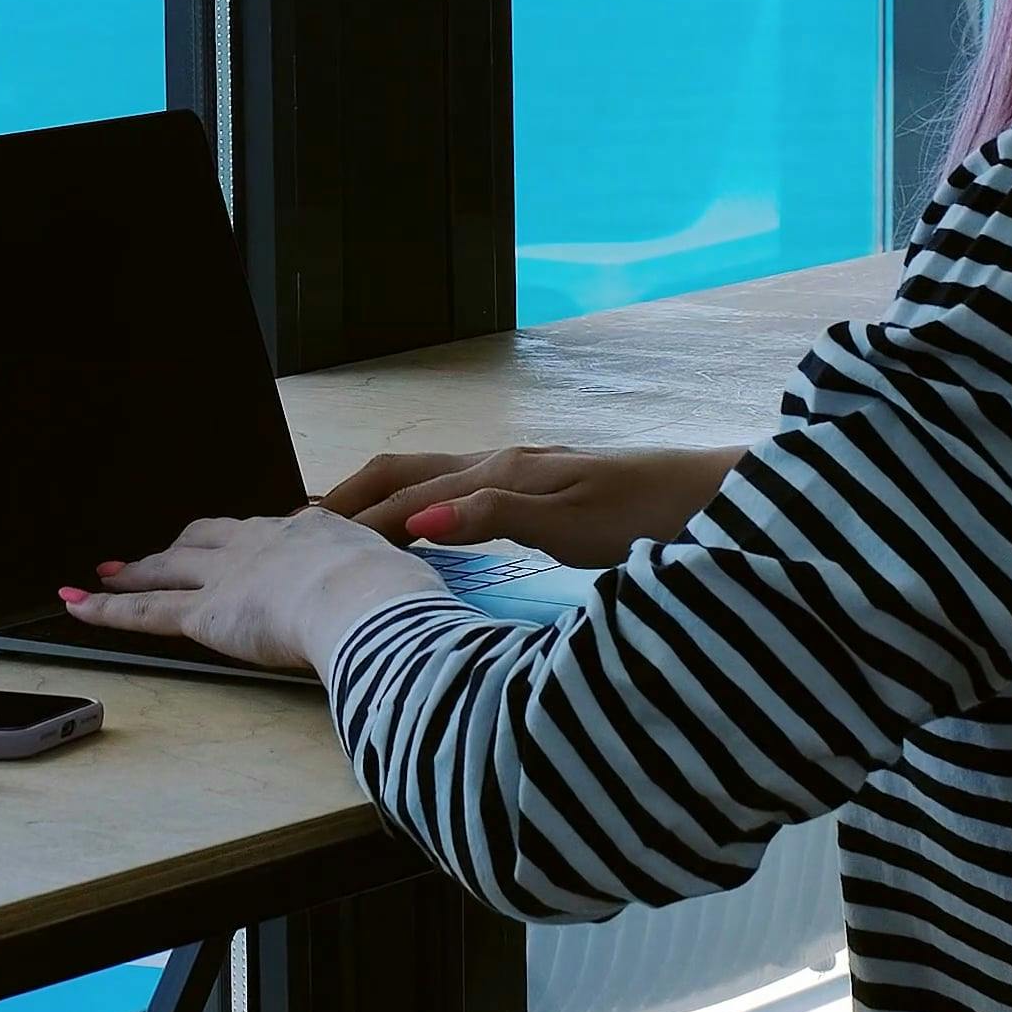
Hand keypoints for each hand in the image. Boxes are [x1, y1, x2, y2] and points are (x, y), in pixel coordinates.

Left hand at [63, 510, 447, 675]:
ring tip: (104, 572)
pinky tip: (75, 605)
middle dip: (182, 546)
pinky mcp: (203, 615)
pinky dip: (104, 609)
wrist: (364, 602)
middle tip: (160, 551)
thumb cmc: (395, 597)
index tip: (247, 545)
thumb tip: (410, 600)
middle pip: (209, 539)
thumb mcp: (402, 580)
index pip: (272, 533)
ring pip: (167, 569)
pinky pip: (142, 612)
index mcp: (313, 532)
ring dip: (133, 571)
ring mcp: (228, 576)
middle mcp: (262, 543)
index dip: (251, 542)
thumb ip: (393, 587)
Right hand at [318, 445, 742, 567]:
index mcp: (500, 473)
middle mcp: (502, 463)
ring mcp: (521, 471)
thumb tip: (414, 523)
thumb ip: (491, 518)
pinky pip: (457, 491)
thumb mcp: (569, 524)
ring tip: (339, 524)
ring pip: (429, 478)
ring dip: (381, 498)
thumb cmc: (646, 514)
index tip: (304, 547)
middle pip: (406, 472)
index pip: (407, 498)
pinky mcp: (540, 487)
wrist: (711, 496)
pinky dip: (418, 506)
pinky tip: (420, 529)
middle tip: (300, 528)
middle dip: (351, 496)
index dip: (355, 522)